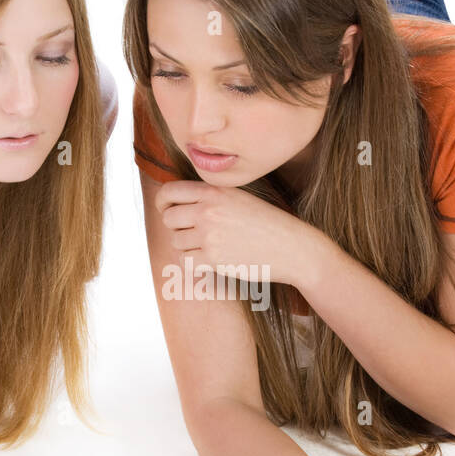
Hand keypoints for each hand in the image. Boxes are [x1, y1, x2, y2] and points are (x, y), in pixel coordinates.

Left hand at [155, 180, 314, 286]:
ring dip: (187, 248)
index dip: (163, 203)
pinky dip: (193, 264)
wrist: (291, 247)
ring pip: (176, 242)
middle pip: (168, 219)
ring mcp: (209, 234)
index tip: (167, 211)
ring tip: (210, 248)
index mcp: (214, 191)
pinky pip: (184, 261)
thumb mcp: (239, 198)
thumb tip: (175, 206)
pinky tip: (210, 262)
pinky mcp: (213, 258)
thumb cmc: (267, 224)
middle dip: (177, 228)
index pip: (170, 191)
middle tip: (193, 235)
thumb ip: (209, 197)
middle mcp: (208, 210)